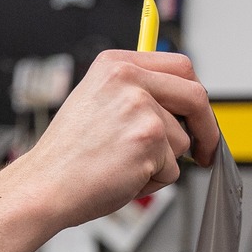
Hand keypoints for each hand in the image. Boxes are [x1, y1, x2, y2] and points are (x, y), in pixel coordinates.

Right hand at [16, 48, 219, 228]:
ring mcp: (141, 109)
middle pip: (195, 96)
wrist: (44, 186)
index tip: (198, 115)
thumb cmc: (66, 156)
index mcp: (116, 65)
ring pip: (182, 141)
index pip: (179, 66)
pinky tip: (123, 178)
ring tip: (124, 167)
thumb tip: (176, 107)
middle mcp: (129, 80)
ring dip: (162, 163)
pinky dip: (153, 182)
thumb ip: (134, 94)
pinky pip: (172, 169)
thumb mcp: (95, 103)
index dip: (194, 94)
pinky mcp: (149, 141)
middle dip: (206, 128)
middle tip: (205, 150)